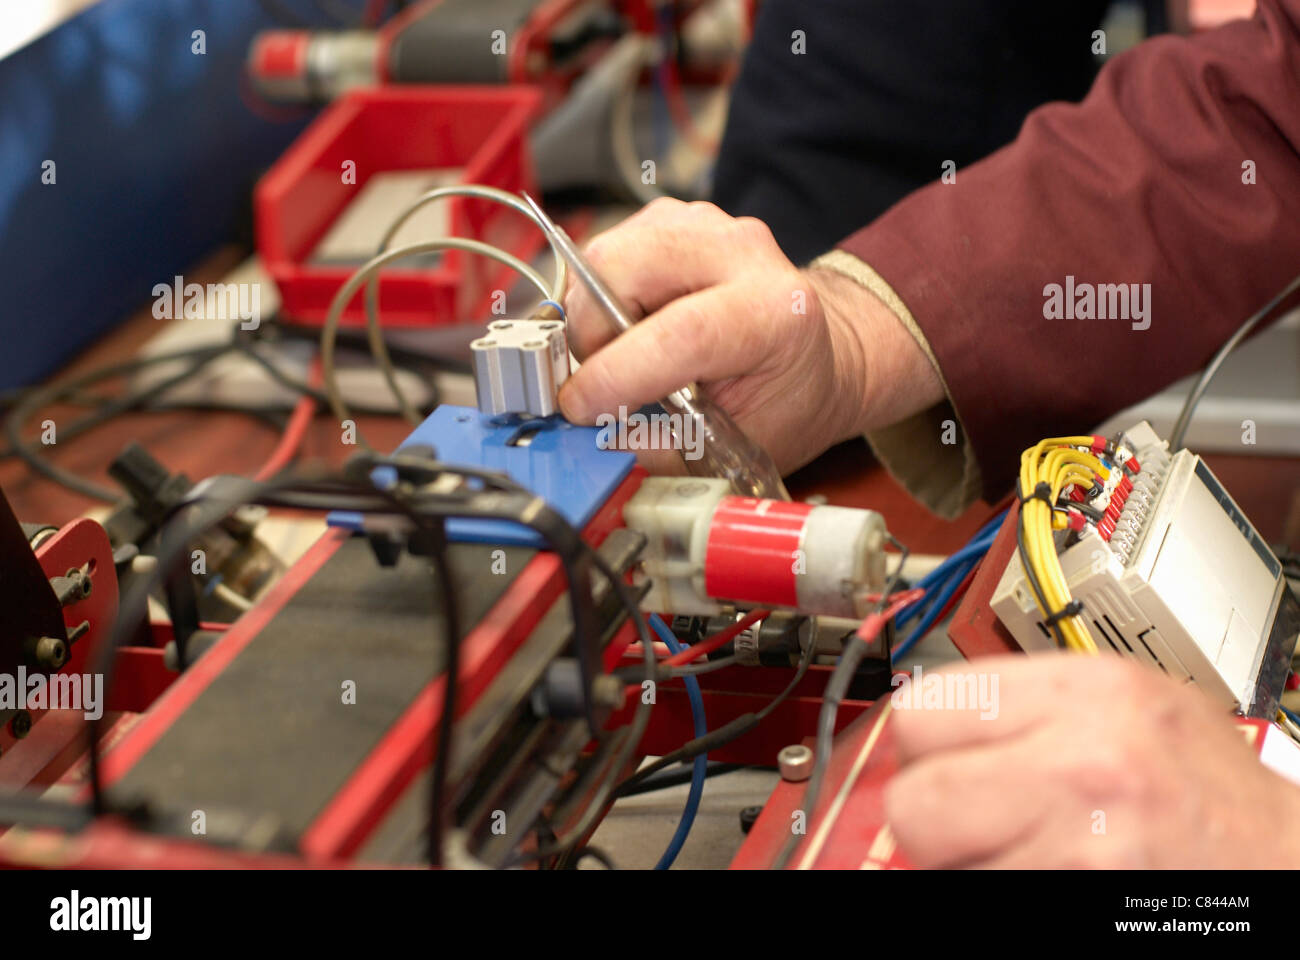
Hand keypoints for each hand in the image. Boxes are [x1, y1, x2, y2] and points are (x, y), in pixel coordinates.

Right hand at [557, 199, 941, 474]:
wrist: (818, 352)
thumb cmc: (786, 400)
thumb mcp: (741, 446)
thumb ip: (665, 448)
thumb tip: (594, 441)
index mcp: (776, 311)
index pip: (681, 333)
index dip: (616, 375)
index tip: (580, 408)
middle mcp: (741, 251)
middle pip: (623, 269)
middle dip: (589, 335)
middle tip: (601, 381)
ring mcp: (702, 224)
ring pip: (602, 257)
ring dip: (591, 316)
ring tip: (623, 356)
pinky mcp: (669, 218)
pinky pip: (604, 254)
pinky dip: (598, 298)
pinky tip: (631, 327)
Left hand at [884, 654, 1299, 867]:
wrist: (1286, 862)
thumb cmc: (1207, 787)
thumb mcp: (1124, 702)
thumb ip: (1027, 707)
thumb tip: (929, 727)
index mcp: (1085, 693)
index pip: (923, 712)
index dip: (926, 745)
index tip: (941, 760)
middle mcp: (1081, 765)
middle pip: (916, 800)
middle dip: (933, 816)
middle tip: (977, 820)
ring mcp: (1081, 847)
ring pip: (943, 865)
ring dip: (971, 862)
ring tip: (1033, 848)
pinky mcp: (1079, 904)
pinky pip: (982, 895)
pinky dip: (1003, 888)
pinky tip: (1050, 873)